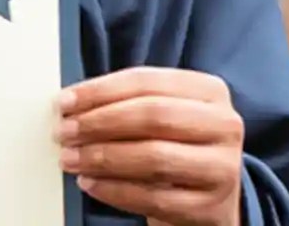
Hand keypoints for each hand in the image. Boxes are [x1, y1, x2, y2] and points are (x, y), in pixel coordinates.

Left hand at [54, 67, 243, 225]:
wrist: (208, 199)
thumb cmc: (174, 147)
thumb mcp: (161, 116)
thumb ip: (124, 102)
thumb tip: (70, 105)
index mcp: (209, 91)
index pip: (146, 81)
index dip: (99, 90)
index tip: (64, 102)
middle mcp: (224, 125)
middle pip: (152, 116)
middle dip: (98, 122)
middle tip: (64, 132)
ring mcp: (222, 168)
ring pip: (153, 157)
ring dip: (102, 157)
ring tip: (70, 159)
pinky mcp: (210, 207)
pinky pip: (153, 198)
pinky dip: (114, 190)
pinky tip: (90, 183)